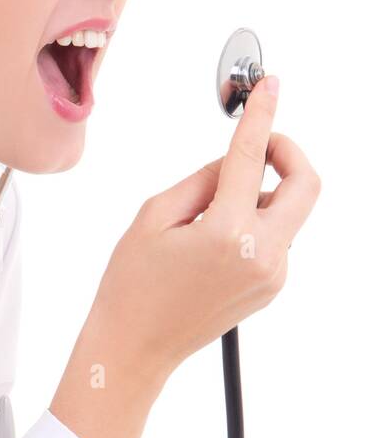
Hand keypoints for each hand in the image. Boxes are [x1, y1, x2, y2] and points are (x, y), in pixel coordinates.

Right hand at [89, 76, 320, 382]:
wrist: (135, 349)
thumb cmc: (132, 288)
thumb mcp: (153, 217)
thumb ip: (201, 181)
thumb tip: (231, 163)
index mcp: (227, 233)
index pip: (251, 157)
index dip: (262, 115)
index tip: (270, 88)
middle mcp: (261, 255)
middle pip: (305, 184)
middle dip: (287, 153)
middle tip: (260, 144)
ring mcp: (273, 275)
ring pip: (287, 211)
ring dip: (261, 194)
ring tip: (208, 214)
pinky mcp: (272, 286)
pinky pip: (275, 238)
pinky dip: (253, 223)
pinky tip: (212, 241)